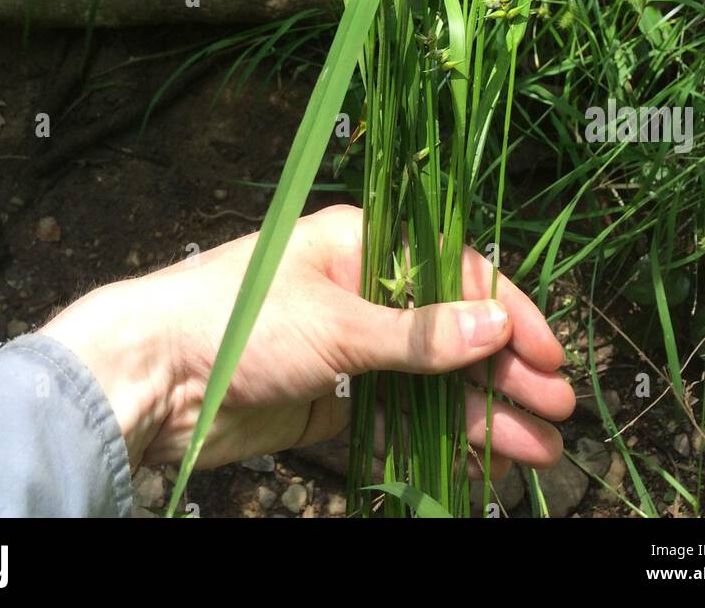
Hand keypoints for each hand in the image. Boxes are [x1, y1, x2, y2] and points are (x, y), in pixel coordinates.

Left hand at [41, 204, 574, 478]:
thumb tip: (497, 327)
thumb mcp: (336, 321)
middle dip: (502, 373)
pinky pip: (393, 418)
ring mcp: (345, 348)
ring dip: (477, 413)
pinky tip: (475, 461)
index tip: (549, 358)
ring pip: (427, 380)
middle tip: (555, 414)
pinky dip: (432, 438)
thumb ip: (419, 334)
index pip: (455, 272)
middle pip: (448, 332)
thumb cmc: (237, 320)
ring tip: (534, 451)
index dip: (506, 314)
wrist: (148, 377)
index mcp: (362, 242)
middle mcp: (360, 289)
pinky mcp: (327, 401)